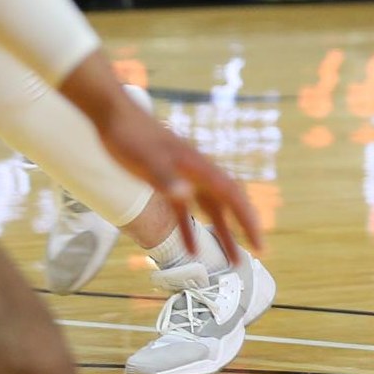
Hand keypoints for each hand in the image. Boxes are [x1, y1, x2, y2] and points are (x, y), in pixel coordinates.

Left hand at [58, 55, 262, 263]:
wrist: (114, 115)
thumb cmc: (130, 136)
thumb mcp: (145, 160)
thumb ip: (165, 178)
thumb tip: (186, 196)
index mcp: (198, 168)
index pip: (232, 197)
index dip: (248, 220)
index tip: (259, 242)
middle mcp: (198, 173)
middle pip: (227, 206)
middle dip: (242, 230)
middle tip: (254, 254)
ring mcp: (184, 177)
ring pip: (210, 210)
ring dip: (220, 232)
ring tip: (229, 258)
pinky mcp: (167, 181)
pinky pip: (185, 211)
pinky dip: (190, 229)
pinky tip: (189, 247)